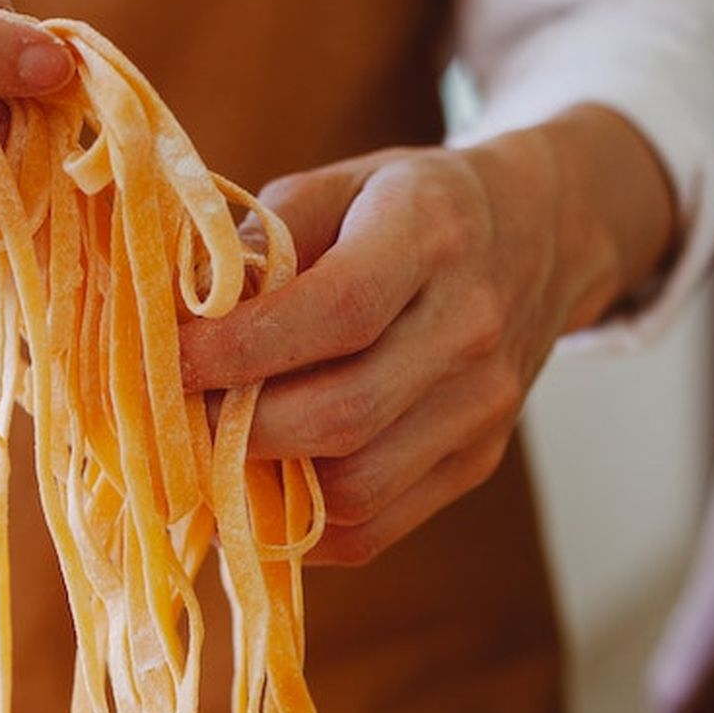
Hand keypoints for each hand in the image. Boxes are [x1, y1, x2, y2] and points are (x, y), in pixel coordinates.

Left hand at [181, 107, 673, 562]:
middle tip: (175, 417)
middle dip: (237, 429)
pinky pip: (375, 528)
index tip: (169, 363)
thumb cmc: (410, 206)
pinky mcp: (477, 462)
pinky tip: (261, 486)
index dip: (241, 349)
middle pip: (344, 414)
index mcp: (432, 232)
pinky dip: (303, 523)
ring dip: (266, 482)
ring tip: (213, 451)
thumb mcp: (339, 184)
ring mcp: (484, 406)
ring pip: (355, 488)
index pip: (337, 310)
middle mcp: (471, 325)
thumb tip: (173, 320)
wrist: (544, 232)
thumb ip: (260, 243)